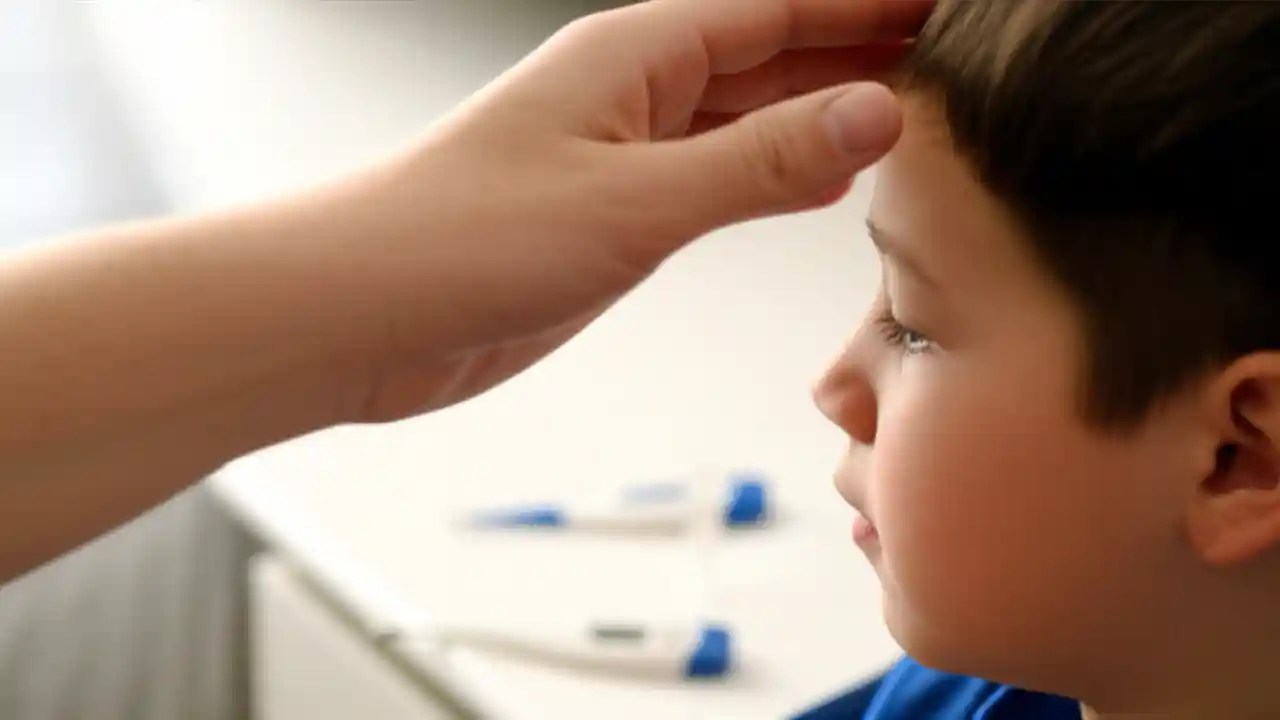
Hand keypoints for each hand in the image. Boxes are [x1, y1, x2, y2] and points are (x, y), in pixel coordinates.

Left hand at [349, 0, 929, 420]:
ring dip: (825, 113)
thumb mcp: (633, 201)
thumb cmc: (461, 237)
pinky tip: (826, 183)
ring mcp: (626, 154)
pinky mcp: (614, 216)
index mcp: (638, 55)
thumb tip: (878, 113)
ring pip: (750, 118)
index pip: (783, 9)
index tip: (949, 5)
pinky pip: (718, 179)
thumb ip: (760, 163)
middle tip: (954, 60)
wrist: (362, 312)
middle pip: (774, 53)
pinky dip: (779, 176)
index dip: (870, 4)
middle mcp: (636, 93)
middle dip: (862, 51)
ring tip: (914, 113)